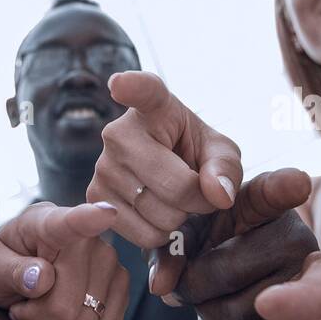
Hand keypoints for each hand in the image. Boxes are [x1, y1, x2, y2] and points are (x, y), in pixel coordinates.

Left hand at [0, 202, 127, 319]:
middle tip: (27, 301)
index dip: (88, 220)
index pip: (69, 224)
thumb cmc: (6, 266)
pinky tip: (67, 315)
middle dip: (40, 316)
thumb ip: (10, 271)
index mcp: (46, 223)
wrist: (24, 276)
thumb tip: (41, 278)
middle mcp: (88, 239)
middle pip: (65, 305)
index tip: (105, 214)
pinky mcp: (121, 286)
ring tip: (44, 305)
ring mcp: (110, 262)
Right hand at [88, 71, 242, 247]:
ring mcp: (102, 167)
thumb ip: (226, 169)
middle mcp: (118, 134)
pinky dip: (160, 234)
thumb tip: (217, 195)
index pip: (143, 92)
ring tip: (172, 197)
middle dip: (198, 200)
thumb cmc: (193, 154)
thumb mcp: (220, 153)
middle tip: (195, 188)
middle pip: (176, 187)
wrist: (163, 174)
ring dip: (179, 218)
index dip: (132, 87)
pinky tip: (156, 212)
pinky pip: (143, 235)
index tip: (121, 83)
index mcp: (154, 109)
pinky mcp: (94, 198)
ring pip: (161, 217)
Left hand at [150, 168, 316, 319]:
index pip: (278, 191)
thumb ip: (168, 250)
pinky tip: (215, 311)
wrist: (231, 271)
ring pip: (235, 314)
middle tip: (186, 281)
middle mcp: (296, 237)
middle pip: (226, 273)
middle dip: (191, 285)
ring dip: (203, 310)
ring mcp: (304, 282)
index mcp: (263, 202)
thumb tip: (161, 289)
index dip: (287, 187)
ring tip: (205, 293)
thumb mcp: (182, 231)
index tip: (296, 183)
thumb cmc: (204, 239)